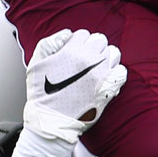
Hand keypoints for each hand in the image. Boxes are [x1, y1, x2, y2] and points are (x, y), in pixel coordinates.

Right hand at [23, 29, 126, 143]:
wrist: (50, 122)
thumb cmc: (42, 95)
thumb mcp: (36, 64)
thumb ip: (49, 43)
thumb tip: (67, 34)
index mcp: (71, 52)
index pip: (83, 34)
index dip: (77, 42)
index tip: (73, 52)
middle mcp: (89, 60)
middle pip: (100, 41)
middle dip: (92, 47)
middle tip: (84, 59)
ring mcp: (101, 74)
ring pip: (113, 53)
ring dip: (105, 56)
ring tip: (96, 66)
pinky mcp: (109, 88)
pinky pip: (121, 72)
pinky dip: (115, 72)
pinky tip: (106, 76)